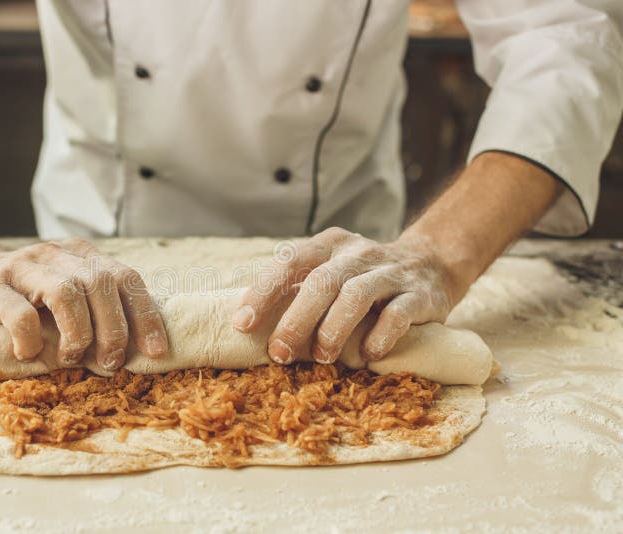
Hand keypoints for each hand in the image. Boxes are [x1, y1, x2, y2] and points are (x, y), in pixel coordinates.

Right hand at [0, 238, 167, 369]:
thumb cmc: (23, 298)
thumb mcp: (64, 294)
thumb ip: (96, 308)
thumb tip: (138, 348)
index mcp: (82, 256)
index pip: (126, 278)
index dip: (145, 315)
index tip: (156, 351)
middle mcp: (56, 254)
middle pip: (101, 284)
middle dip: (115, 330)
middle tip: (111, 363)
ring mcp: (22, 267)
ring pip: (66, 293)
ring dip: (78, 334)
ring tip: (72, 359)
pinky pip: (20, 313)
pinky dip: (32, 340)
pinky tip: (29, 354)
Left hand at [232, 227, 457, 363]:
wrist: (431, 264)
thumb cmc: (363, 278)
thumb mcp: (331, 271)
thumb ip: (297, 288)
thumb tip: (246, 322)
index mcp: (329, 244)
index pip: (290, 262)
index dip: (263, 292)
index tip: (242, 324)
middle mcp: (357, 253)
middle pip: (321, 282)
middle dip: (296, 320)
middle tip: (279, 353)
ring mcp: (389, 272)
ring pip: (356, 295)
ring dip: (333, 329)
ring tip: (321, 357)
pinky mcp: (418, 294)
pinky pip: (397, 314)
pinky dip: (380, 336)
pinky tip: (368, 356)